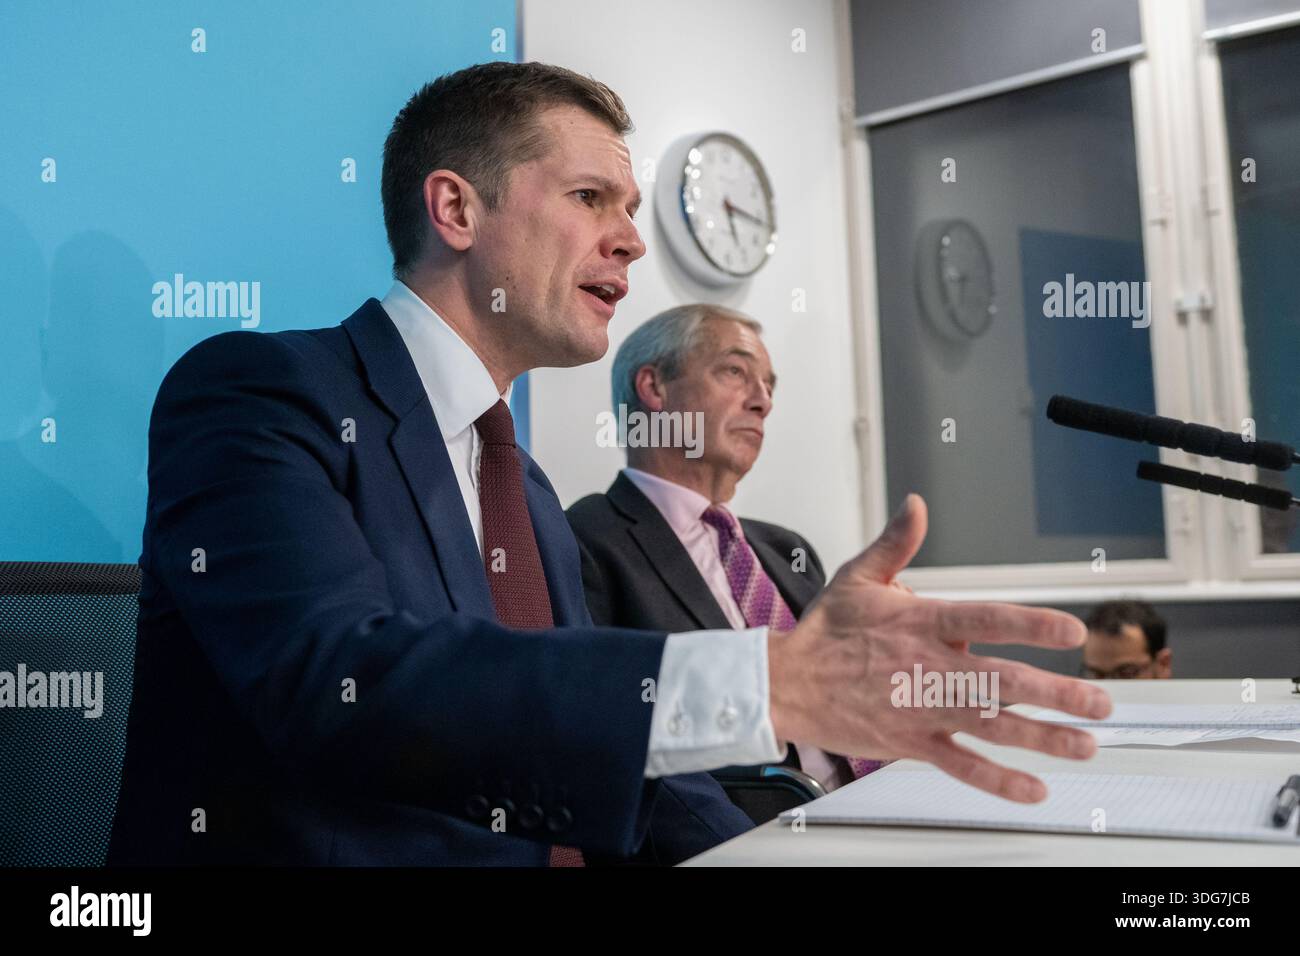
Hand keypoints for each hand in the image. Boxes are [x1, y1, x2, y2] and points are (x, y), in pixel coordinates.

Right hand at [767, 493, 1110, 802]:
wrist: (786, 684)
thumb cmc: (824, 632)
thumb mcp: (858, 577)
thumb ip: (896, 543)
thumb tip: (916, 505)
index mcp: (921, 623)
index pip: (987, 620)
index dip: (1033, 626)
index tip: (1073, 632)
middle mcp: (929, 668)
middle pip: (1004, 681)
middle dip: (1058, 694)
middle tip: (1099, 702)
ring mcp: (922, 710)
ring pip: (993, 727)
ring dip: (1044, 737)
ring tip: (1085, 744)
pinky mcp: (910, 744)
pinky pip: (961, 766)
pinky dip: (998, 781)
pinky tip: (1033, 788)